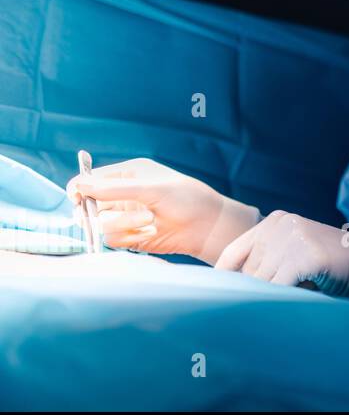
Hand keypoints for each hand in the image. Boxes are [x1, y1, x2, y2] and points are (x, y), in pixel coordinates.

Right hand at [66, 158, 260, 264]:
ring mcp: (124, 216)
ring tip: (149, 219)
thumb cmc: (186, 199)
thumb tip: (80, 185)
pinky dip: (129, 236)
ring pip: (101, 223)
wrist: (207, 226)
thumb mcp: (152, 189)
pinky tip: (151, 232)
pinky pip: (113, 239)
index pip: (89, 180)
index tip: (76, 198)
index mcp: (127, 174)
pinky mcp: (129, 236)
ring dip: (122, 223)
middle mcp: (122, 194)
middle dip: (93, 211)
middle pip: (87, 205)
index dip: (78, 188)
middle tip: (97, 215)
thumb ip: (115, 189)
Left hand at [215, 211, 348, 294]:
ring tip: (289, 301)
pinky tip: (293, 301)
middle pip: (247, 271)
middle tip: (262, 306)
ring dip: (270, 297)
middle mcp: (280, 225)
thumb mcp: (293, 253)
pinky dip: (281, 299)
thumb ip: (266, 261)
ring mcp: (293, 238)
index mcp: (274, 221)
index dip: (223, 277)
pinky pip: (278, 287)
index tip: (219, 297)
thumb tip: (230, 288)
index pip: (234, 251)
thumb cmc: (329, 266)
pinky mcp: (305, 256)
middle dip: (254, 291)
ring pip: (262, 281)